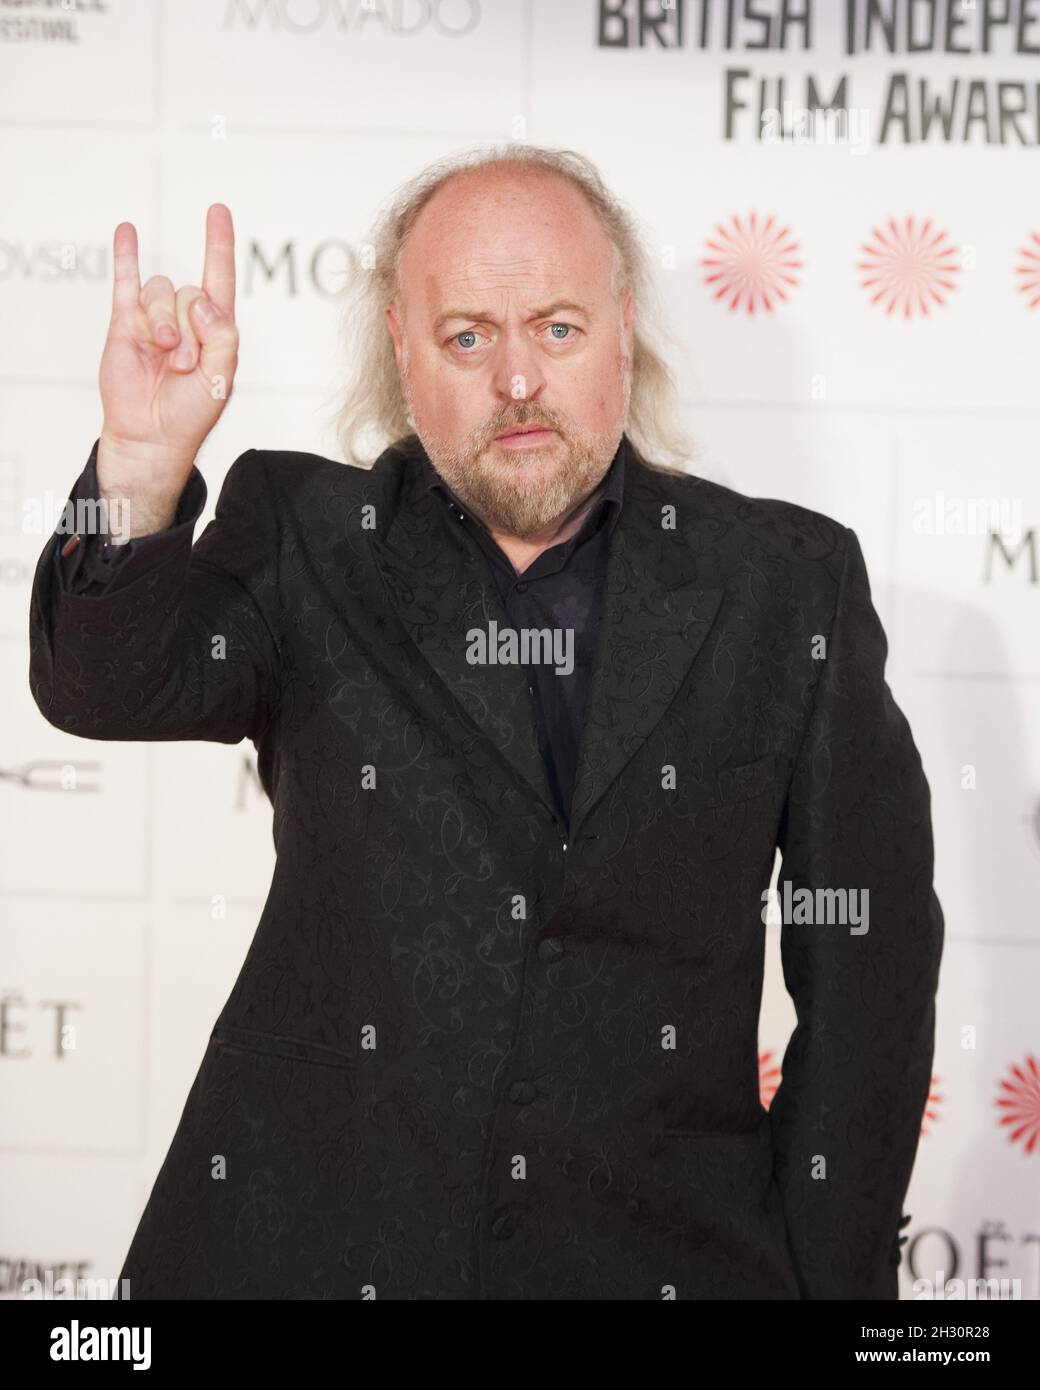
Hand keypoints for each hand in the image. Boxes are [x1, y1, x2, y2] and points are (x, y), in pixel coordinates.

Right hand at [96, 204, 238, 532]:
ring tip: (166, 354)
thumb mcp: (222, 377)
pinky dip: (126, 255)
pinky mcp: (125, 323)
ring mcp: (153, 318)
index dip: (219, 245)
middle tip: (185, 364)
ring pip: (161, 292)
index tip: (218, 211)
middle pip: (190, 292)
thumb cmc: (191, 412)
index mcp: (214, 329)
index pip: (219, 278)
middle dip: (190, 327)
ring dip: (165, 322)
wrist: (152, 436)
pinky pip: (126, 281)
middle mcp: (185, 319)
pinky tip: (126, 231)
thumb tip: (201, 300)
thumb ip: (223, 336)